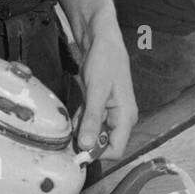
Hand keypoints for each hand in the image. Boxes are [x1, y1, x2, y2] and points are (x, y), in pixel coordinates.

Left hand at [77, 30, 137, 159]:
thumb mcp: (96, 90)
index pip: (116, 150)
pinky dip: (79, 121)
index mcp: (126, 116)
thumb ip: (92, 119)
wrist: (101, 40)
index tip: (77, 150)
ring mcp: (110, 112)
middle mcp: (120, 118)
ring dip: (80, 132)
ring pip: (94, 134)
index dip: (97, 153)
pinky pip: (89, 122)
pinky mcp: (100, 106)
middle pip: (104, 144)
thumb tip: (86, 145)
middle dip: (86, 143)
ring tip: (68, 124)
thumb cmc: (105, 60)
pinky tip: (72, 115)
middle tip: (68, 136)